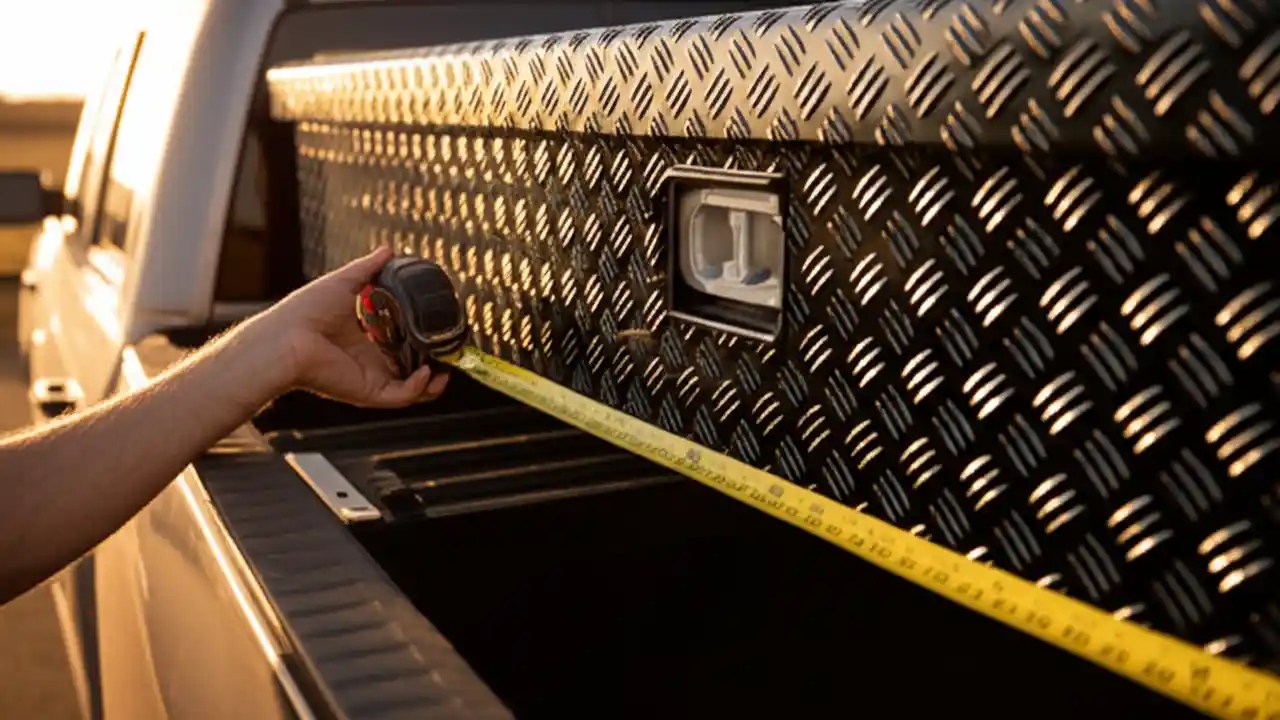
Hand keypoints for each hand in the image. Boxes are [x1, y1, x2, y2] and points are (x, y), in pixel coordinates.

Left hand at [252, 246, 448, 407]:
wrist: (285, 338)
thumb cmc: (305, 311)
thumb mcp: (344, 282)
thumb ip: (368, 269)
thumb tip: (389, 250)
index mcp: (366, 340)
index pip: (401, 344)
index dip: (423, 340)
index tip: (439, 329)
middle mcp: (371, 361)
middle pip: (412, 370)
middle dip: (435, 365)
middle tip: (450, 352)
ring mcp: (371, 378)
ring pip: (412, 389)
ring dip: (433, 384)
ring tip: (446, 370)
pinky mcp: (368, 391)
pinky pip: (401, 396)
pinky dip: (418, 388)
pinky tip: (426, 372)